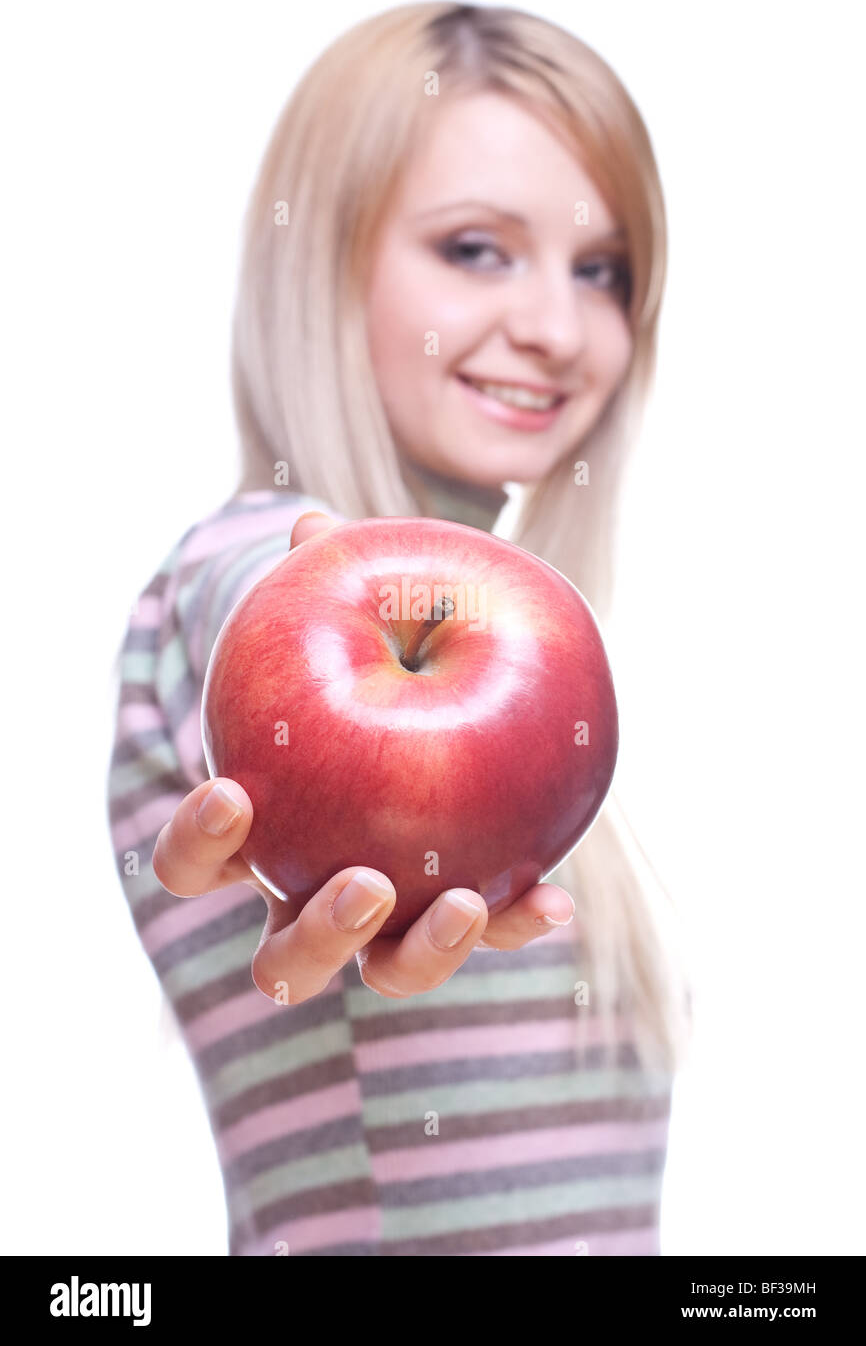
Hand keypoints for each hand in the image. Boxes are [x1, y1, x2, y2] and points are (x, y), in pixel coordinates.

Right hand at [151, 510, 575, 1003]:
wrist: (414, 721)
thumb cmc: (346, 676)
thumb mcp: (331, 631)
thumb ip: (317, 592)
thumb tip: (315, 526)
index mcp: (257, 839)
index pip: (193, 862)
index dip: (200, 840)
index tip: (236, 793)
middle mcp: (307, 899)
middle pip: (284, 960)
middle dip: (319, 935)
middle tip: (367, 882)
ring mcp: (386, 925)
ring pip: (380, 975)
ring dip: (419, 953)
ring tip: (464, 900)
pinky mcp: (456, 917)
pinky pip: (486, 933)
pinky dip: (518, 920)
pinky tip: (556, 897)